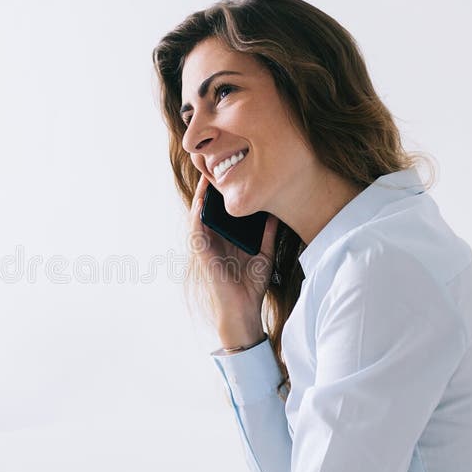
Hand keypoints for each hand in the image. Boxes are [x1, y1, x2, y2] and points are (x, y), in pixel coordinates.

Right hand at [190, 173, 278, 346]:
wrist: (244, 309)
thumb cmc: (251, 285)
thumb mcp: (265, 253)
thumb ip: (268, 234)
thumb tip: (276, 213)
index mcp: (226, 237)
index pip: (222, 209)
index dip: (224, 190)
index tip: (232, 170)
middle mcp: (214, 238)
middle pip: (209, 206)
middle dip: (210, 186)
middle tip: (215, 163)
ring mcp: (206, 245)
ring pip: (199, 213)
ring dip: (200, 194)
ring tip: (205, 174)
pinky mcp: (202, 253)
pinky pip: (196, 230)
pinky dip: (197, 214)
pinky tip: (202, 200)